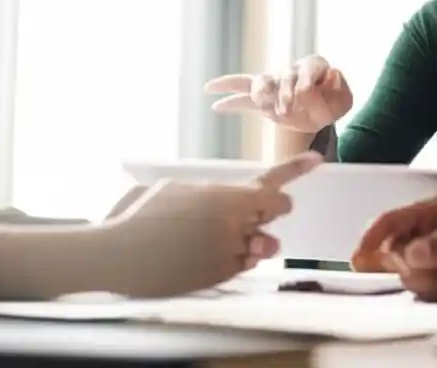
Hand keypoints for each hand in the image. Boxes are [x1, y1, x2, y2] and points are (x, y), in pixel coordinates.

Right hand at [102, 152, 321, 296]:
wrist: (119, 255)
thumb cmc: (142, 215)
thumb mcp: (178, 189)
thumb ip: (217, 196)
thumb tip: (237, 202)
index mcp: (225, 198)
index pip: (274, 186)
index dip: (296, 170)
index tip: (317, 160)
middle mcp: (234, 226)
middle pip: (274, 215)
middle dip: (268, 211)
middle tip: (250, 210)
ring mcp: (229, 253)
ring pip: (262, 244)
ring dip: (251, 237)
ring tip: (220, 233)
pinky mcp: (220, 276)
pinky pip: (243, 265)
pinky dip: (234, 258)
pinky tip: (205, 251)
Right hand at [205, 55, 352, 133]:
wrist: (320, 110)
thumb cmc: (332, 104)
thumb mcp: (343, 102)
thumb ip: (340, 90)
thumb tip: (332, 74)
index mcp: (313, 66)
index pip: (307, 70)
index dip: (306, 83)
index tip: (305, 96)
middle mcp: (291, 70)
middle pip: (283, 76)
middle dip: (284, 94)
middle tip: (288, 111)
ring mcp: (274, 81)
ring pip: (261, 82)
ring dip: (263, 96)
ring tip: (266, 107)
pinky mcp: (262, 94)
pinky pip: (241, 89)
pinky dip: (227, 92)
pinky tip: (213, 99)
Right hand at [352, 195, 436, 303]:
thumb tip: (411, 252)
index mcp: (436, 210)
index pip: (391, 220)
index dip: (372, 237)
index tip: (358, 257)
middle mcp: (430, 230)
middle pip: (395, 251)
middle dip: (414, 270)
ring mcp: (435, 253)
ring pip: (407, 273)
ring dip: (430, 284)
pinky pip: (421, 287)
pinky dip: (435, 292)